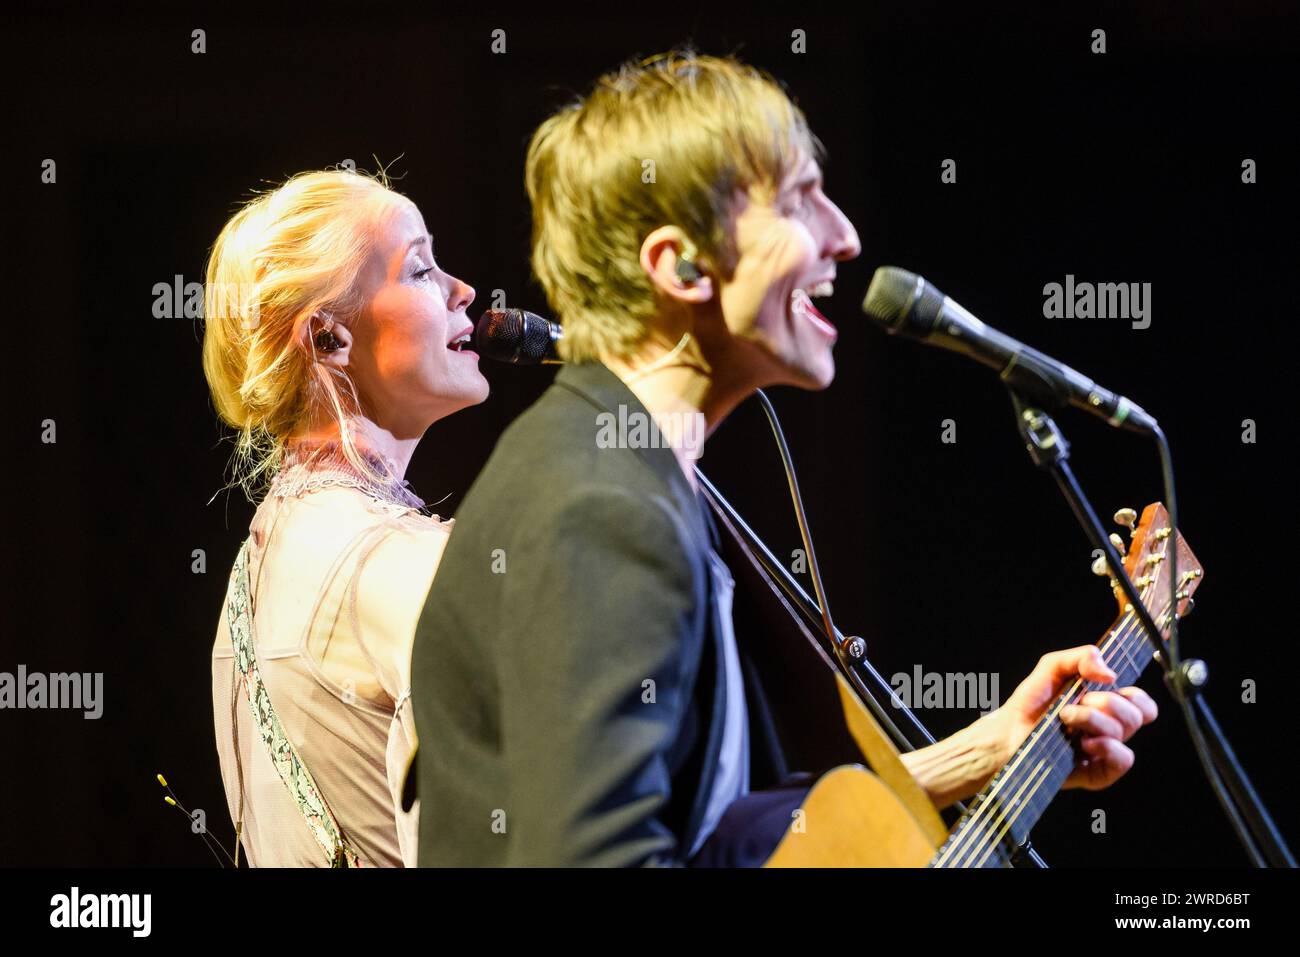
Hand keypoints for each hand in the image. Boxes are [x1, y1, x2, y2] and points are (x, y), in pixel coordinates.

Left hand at [991, 645, 1157, 790]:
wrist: (1007, 731)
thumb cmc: (1031, 703)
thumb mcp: (1053, 668)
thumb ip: (1081, 658)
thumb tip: (1109, 673)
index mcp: (1106, 708)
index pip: (1142, 705)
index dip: (1136, 696)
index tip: (1110, 685)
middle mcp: (1109, 731)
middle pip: (1135, 715)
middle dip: (1105, 702)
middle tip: (1076, 703)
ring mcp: (1104, 753)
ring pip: (1124, 731)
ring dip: (1093, 719)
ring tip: (1065, 718)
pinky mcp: (1097, 773)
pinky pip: (1123, 759)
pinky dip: (1107, 746)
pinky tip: (1083, 742)